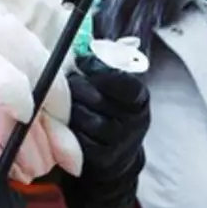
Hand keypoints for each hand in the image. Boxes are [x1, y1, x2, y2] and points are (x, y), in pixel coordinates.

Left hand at [64, 53, 150, 207]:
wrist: (119, 153)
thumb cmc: (111, 110)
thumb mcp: (117, 88)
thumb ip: (104, 68)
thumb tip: (81, 48)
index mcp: (140, 99)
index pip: (123, 82)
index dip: (99, 70)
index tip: (82, 61)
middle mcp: (135, 122)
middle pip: (97, 98)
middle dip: (78, 87)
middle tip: (68, 81)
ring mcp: (120, 143)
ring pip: (83, 118)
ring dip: (70, 108)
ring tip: (67, 101)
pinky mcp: (103, 159)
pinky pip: (76, 138)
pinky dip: (67, 129)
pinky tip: (67, 122)